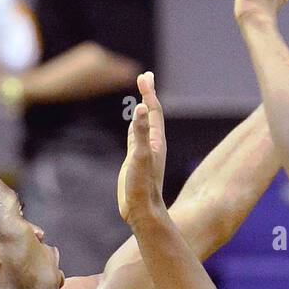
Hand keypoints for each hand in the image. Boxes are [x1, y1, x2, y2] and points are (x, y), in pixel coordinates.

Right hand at [116, 71, 166, 224]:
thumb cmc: (142, 186)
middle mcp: (152, 144)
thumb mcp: (139, 157)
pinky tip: (133, 126)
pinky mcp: (136, 162)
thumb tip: (139, 108)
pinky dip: (134, 126)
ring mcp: (144, 153)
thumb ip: (139, 133)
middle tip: (145, 78)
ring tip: (142, 96)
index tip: (144, 76)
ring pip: (143, 125)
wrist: (144, 212)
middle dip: (147, 95)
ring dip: (142, 109)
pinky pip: (136, 138)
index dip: (149, 93)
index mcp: (155, 141)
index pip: (153, 110)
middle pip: (150, 113)